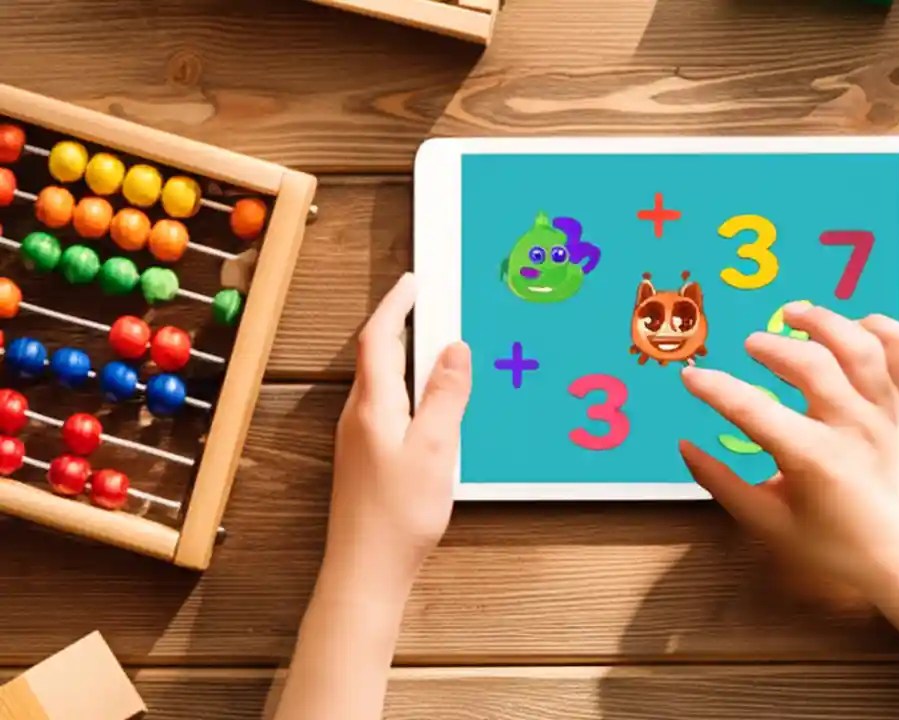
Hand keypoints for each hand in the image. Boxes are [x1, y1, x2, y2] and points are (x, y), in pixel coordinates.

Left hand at [329, 273, 472, 581]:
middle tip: (430, 306)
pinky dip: (409, 391)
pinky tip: (431, 407)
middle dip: (403, 326)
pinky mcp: (367, 460)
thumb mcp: (436, 448)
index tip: (413, 283)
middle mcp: (359, 417)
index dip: (396, 306)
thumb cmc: (397, 517)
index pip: (379, 339)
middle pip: (378, 357)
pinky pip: (388, 409)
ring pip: (383, 384)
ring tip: (438, 349)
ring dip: (407, 359)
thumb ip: (446, 396)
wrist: (365, 572)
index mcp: (373, 406)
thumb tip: (455, 349)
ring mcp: (360, 440)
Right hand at [680, 303, 898, 605]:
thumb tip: (686, 448)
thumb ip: (723, 485)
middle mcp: (852, 426)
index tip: (691, 376)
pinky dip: (879, 327)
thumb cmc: (841, 548)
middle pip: (810, 362)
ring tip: (793, 314)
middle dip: (772, 346)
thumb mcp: (770, 524)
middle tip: (749, 346)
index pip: (752, 410)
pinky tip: (853, 326)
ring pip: (858, 344)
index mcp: (814, 458)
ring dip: (823, 321)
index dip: (715, 388)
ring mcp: (882, 411)